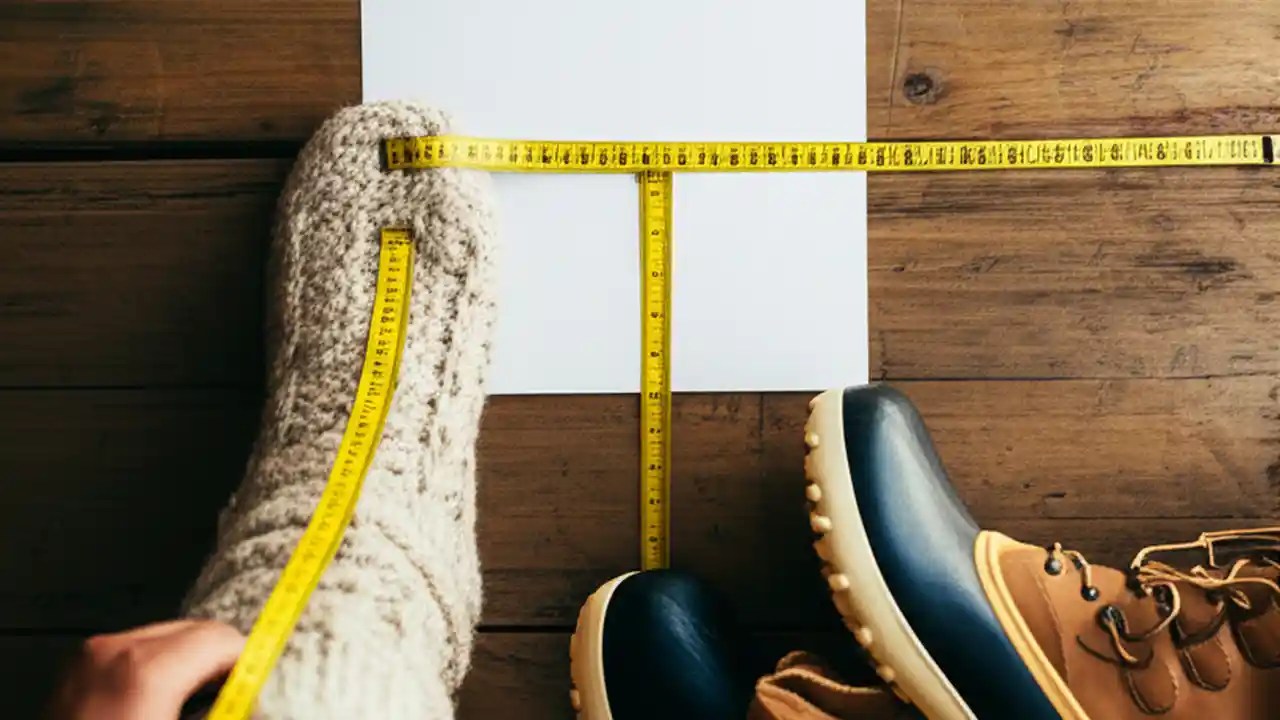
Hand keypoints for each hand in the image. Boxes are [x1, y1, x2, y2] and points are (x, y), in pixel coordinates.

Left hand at [46, 619, 244, 719]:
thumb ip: (229, 711)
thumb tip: (255, 702)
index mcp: (145, 671)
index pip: (223, 640)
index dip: (249, 667)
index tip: (260, 689)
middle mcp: (114, 652)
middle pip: (196, 633)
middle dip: (218, 668)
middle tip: (230, 703)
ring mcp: (89, 658)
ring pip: (168, 640)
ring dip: (189, 669)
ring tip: (191, 710)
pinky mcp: (77, 669)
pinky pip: (136, 653)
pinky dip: (158, 672)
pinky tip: (159, 708)